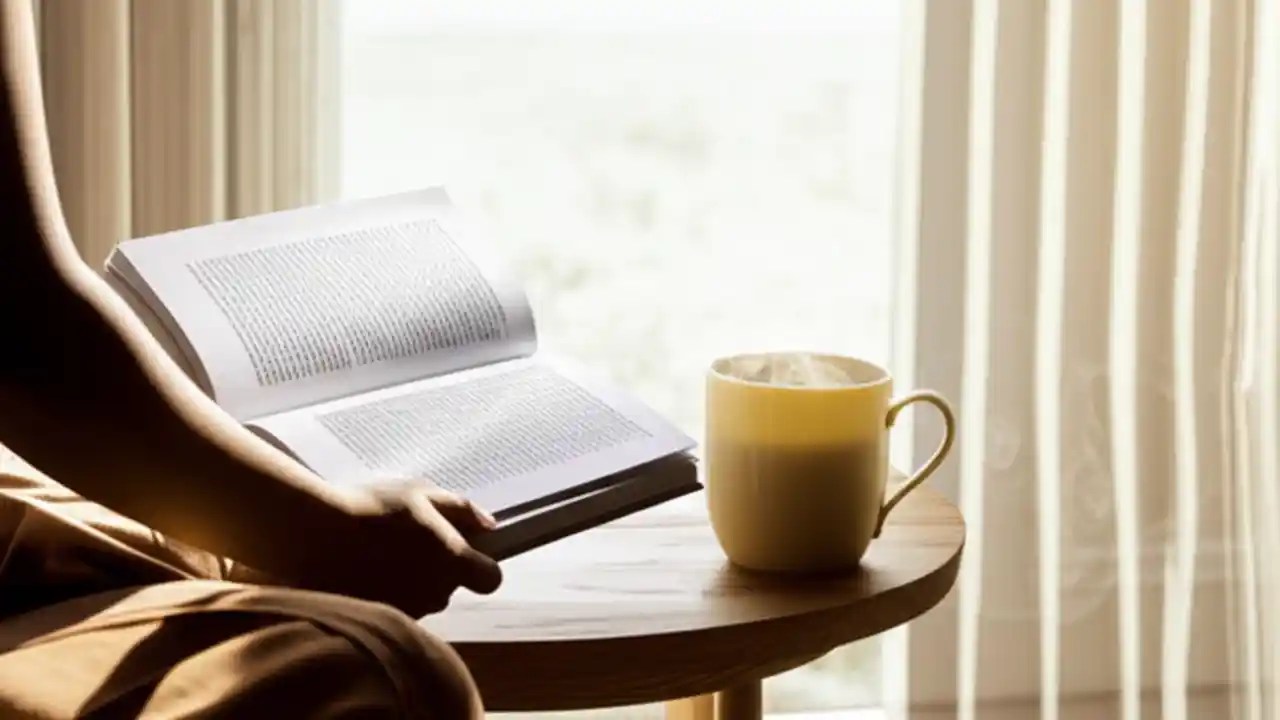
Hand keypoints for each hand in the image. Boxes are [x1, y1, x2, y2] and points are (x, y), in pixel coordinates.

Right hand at [311, 484, 503, 616]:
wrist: (312, 534)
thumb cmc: (371, 508)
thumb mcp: (421, 494)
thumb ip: (462, 509)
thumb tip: (490, 525)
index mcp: (452, 561)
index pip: (490, 579)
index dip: (481, 567)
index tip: (466, 555)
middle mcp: (435, 593)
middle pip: (449, 588)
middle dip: (437, 571)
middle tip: (408, 543)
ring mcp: (407, 611)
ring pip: (421, 600)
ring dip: (410, 583)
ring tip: (380, 554)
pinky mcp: (379, 622)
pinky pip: (393, 609)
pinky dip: (385, 594)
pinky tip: (364, 570)